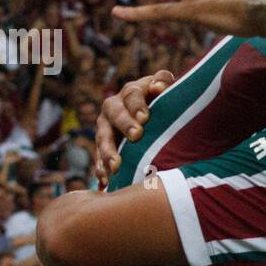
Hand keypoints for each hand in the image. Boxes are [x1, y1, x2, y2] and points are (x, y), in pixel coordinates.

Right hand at [94, 70, 174, 185]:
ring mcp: (106, 126)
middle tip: (136, 136)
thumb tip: (158, 87)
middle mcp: (114, 106)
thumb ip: (164, 83)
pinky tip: (105, 181)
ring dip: (108, 152)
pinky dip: (101, 169)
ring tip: (116, 167)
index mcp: (131, 92)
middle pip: (114, 114)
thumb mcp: (167, 90)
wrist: (154, 118)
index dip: (137, 105)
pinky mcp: (103, 144)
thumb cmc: (164, 102)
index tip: (145, 117)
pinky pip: (98, 156)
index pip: (132, 94)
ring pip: (103, 137)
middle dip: (124, 125)